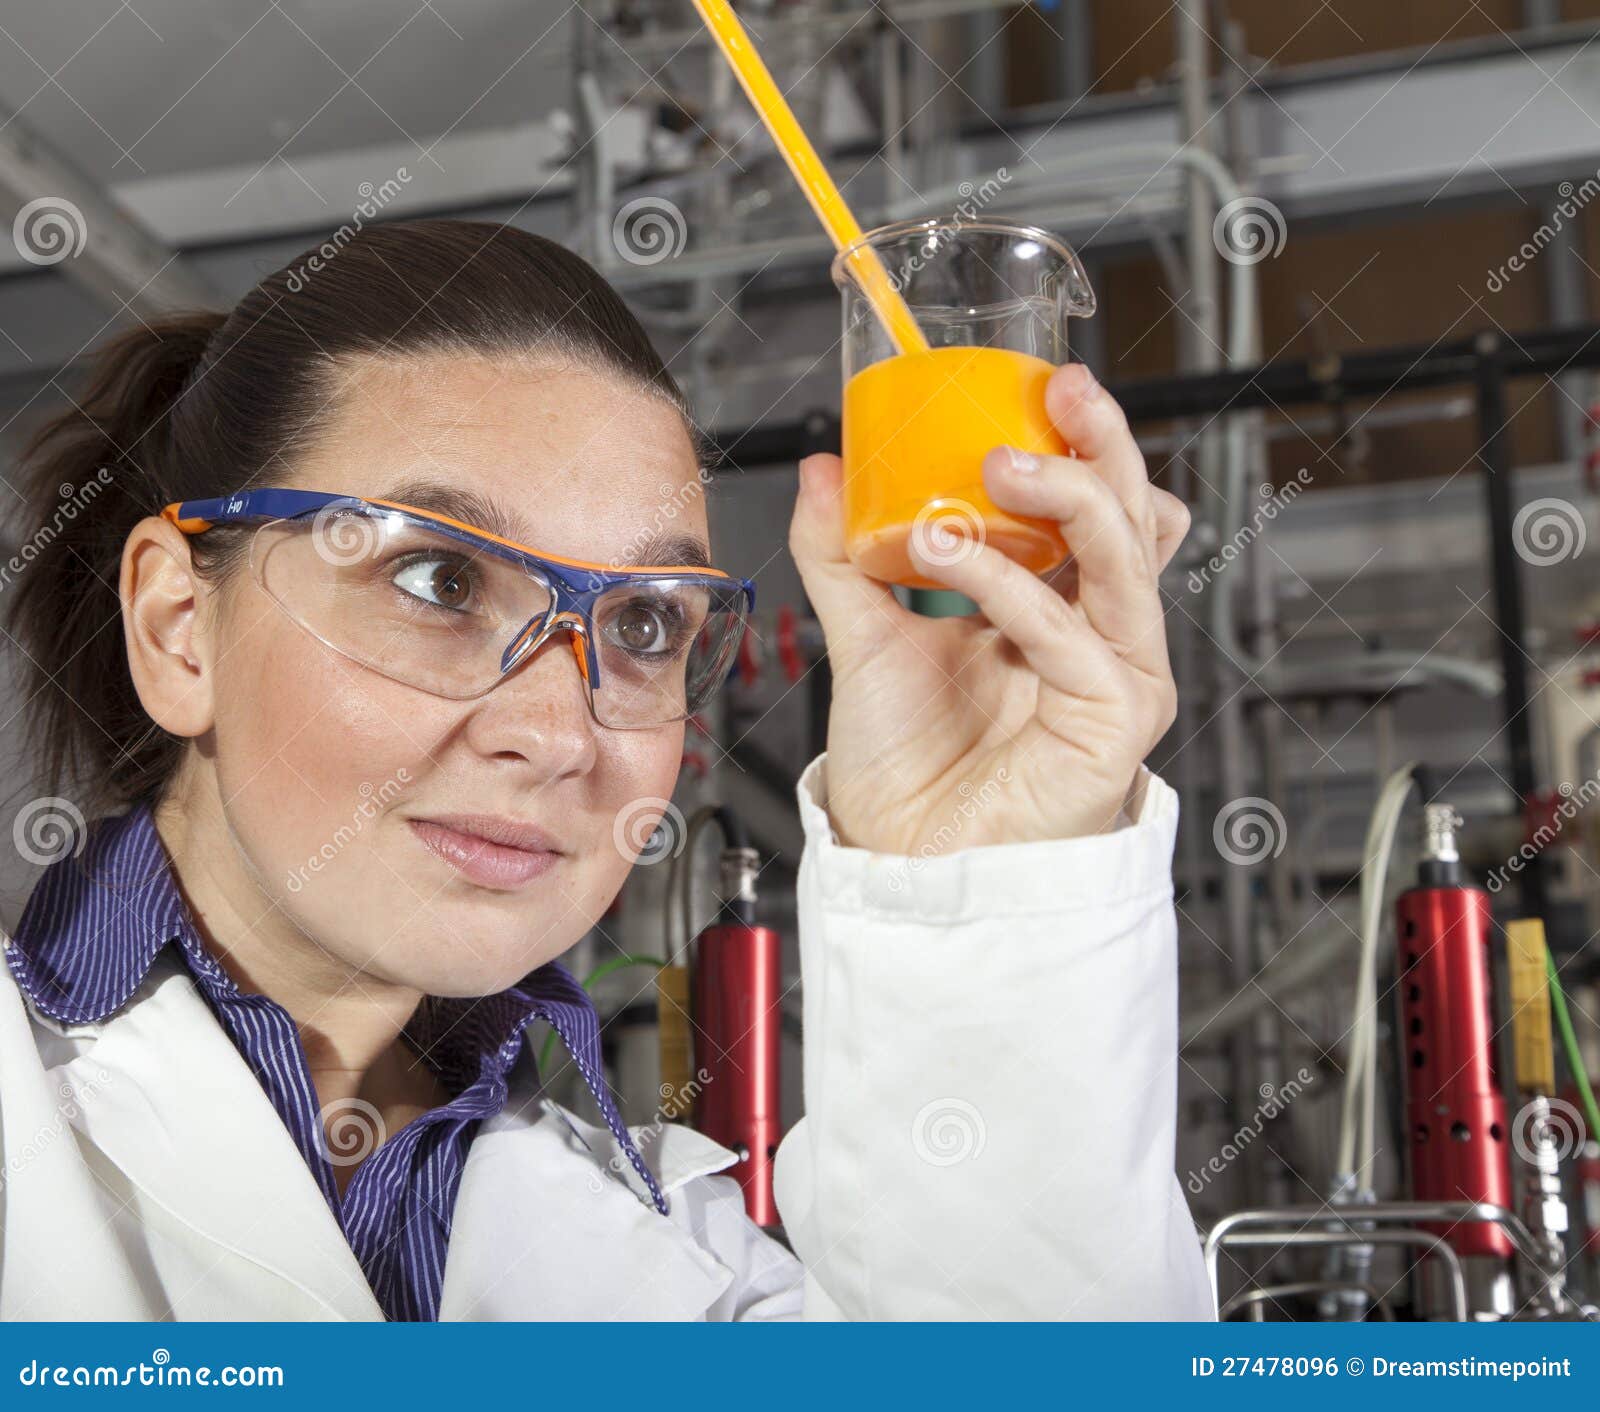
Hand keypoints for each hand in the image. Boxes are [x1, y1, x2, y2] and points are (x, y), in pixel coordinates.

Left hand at [787, 361, 1189, 854]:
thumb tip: (821, 471)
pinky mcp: (1112, 722)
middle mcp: (1097, 636)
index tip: (1048, 384)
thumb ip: (843, 554)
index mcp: (1054, 608)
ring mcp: (1114, 677)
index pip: (1096, 508)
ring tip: (995, 464)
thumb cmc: (903, 764)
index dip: (1086, 444)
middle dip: (1101, 446)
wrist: (897, 858)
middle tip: (1062, 391)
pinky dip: (1010, 586)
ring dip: (1064, 499)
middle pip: (1130, 519)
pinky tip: (953, 555)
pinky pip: (1070, 635)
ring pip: (1122, 562)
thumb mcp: (864, 635)